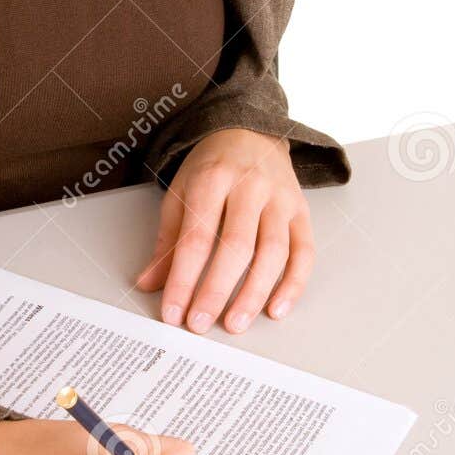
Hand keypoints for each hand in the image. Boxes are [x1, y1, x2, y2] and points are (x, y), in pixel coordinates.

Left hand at [134, 127, 312, 334]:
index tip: (172, 311)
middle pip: (236, 246)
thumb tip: (150, 284)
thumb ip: (168, 240)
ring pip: (273, 252)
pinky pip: (304, 252)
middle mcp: (250, 187)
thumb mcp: (180, 192)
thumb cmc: (211, 166)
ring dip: (254, 294)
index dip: (183, 278)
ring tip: (235, 324)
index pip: (196, 237)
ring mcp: (280, 199)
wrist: (251, 130)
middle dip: (216, 291)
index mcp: (212, 179)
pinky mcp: (302, 212)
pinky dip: (293, 284)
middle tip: (200, 324)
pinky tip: (276, 309)